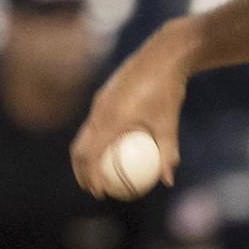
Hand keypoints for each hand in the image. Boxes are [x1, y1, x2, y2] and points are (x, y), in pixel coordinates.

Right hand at [71, 22, 192, 196]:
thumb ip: (167, 153)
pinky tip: (112, 147)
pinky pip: (95, 122)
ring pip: (85, 134)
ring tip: (99, 172)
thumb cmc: (168, 90)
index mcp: (110, 120)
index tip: (98, 192)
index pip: (90, 155)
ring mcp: (100, 101)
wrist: (163, 55)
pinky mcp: (104, 95)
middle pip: (79, 147)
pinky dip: (96, 139)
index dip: (90, 176)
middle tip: (92, 187)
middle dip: (80, 170)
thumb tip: (168, 182)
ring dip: (86, 155)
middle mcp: (99, 111)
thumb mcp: (169, 124)